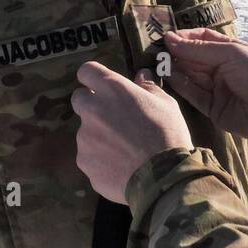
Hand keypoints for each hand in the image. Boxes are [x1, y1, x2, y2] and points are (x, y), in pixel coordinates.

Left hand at [72, 63, 191, 204]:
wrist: (163, 176)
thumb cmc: (168, 134)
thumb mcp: (166, 104)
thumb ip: (148, 87)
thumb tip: (141, 74)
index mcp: (112, 89)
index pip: (87, 71)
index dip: (93, 77)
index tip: (102, 86)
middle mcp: (92, 109)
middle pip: (79, 99)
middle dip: (92, 104)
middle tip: (114, 117)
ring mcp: (85, 138)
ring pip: (86, 131)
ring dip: (99, 135)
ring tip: (124, 149)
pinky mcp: (84, 162)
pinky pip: (90, 156)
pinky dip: (101, 159)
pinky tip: (121, 166)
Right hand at [162, 28, 247, 139]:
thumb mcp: (230, 53)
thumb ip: (199, 49)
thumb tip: (170, 39)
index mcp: (230, 51)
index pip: (203, 40)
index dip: (186, 38)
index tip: (167, 37)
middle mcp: (221, 68)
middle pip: (194, 58)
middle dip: (177, 54)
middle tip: (156, 50)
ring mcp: (216, 88)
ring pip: (190, 76)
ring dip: (175, 69)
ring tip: (158, 61)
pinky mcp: (212, 108)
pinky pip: (193, 94)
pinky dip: (180, 85)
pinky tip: (167, 75)